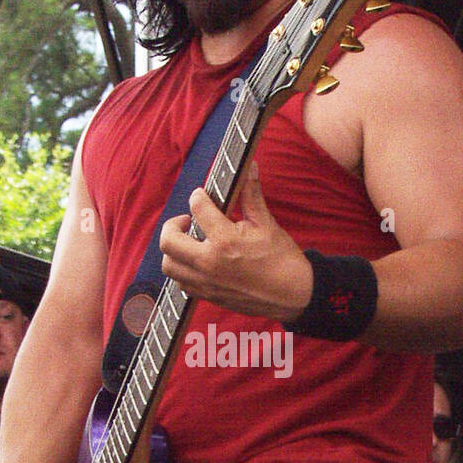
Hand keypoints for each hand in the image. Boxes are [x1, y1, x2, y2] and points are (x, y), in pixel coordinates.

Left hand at [159, 167, 312, 321]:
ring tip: (190, 242)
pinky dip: (183, 271)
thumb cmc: (282, 259)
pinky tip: (197, 261)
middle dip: (173, 225)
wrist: (293, 295)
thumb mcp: (266, 223)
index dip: (198, 196)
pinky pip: (181, 284)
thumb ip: (251, 194)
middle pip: (168, 241)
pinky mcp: (209, 296)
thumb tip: (249, 166)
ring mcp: (207, 282)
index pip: (197, 208)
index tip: (201, 196)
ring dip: (174, 250)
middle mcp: (210, 263)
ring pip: (169, 265)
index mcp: (225, 241)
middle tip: (187, 221)